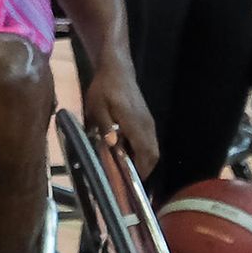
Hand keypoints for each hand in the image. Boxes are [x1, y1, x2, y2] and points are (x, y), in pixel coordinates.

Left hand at [84, 66, 160, 184]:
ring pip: (152, 149)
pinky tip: (125, 154)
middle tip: (126, 180)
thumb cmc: (105, 88)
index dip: (141, 171)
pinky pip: (148, 141)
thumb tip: (112, 144)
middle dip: (143, 170)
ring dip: (142, 161)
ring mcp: (148, 123)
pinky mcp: (146, 120)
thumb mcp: (98, 107)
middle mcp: (147, 126)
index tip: (130, 183)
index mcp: (136, 124)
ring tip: (124, 170)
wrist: (117, 69)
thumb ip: (105, 126)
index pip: (146, 153)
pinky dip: (141, 152)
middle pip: (153, 155)